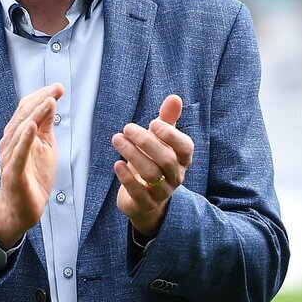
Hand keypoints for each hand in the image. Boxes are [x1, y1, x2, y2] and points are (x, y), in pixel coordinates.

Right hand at [0, 83, 63, 249]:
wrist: (23, 208)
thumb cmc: (34, 177)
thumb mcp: (46, 146)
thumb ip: (46, 126)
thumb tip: (51, 102)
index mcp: (19, 135)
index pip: (27, 109)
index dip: (42, 96)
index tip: (59, 87)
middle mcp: (11, 142)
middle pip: (24, 115)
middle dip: (41, 100)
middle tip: (57, 89)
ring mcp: (10, 157)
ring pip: (21, 130)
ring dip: (35, 114)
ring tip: (48, 101)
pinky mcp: (13, 172)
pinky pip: (18, 153)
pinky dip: (25, 139)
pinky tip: (32, 126)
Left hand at [112, 94, 193, 237]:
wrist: (146, 200)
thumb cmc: (154, 162)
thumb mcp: (161, 141)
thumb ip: (167, 120)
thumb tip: (175, 97)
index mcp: (183, 160)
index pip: (185, 147)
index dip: (170, 135)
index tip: (152, 123)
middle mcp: (176, 176)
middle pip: (167, 160)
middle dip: (146, 142)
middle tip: (128, 128)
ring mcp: (162, 192)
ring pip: (151, 174)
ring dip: (133, 154)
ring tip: (117, 139)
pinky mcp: (145, 204)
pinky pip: (138, 192)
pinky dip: (127, 177)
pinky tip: (117, 164)